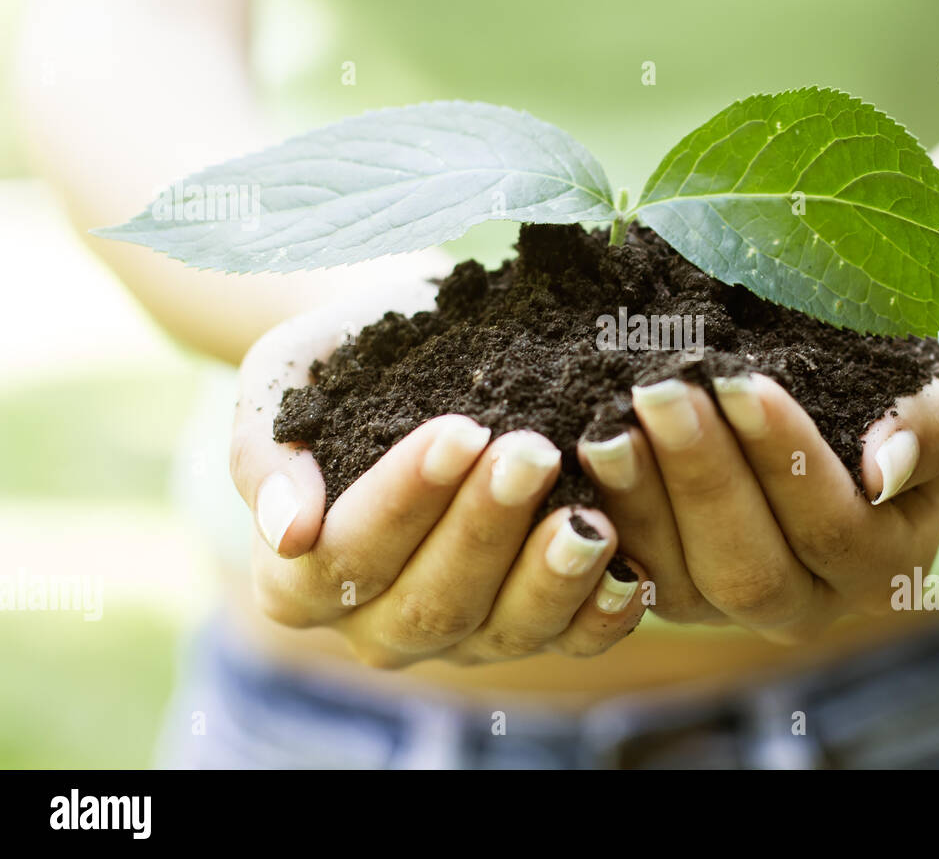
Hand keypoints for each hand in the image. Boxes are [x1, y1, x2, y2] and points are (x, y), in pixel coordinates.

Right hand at [229, 285, 648, 668]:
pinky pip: (570, 639)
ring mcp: (459, 634)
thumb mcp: (285, 377)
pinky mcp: (532, 625)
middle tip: (531, 453)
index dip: (404, 500)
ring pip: (503, 632)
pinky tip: (628, 566)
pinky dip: (602, 612)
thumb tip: (288, 533)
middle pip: (429, 603)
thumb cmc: (348, 358)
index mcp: (299, 577)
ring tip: (586, 517)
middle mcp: (375, 624)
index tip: (460, 432)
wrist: (424, 346)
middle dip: (485, 528)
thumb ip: (264, 452)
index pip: (346, 556)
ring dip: (549, 577)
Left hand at [577, 331, 938, 642]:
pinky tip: (579, 455)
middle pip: (750, 570)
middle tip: (658, 393)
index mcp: (887, 566)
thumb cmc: (909, 371)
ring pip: (682, 584)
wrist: (855, 376)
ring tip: (607, 424)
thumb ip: (935, 420)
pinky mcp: (674, 589)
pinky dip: (606, 518)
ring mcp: (734, 607)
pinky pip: (632, 573)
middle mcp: (813, 604)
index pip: (834, 526)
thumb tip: (883, 467)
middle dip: (701, 480)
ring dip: (640, 503)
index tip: (742, 381)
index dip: (787, 460)